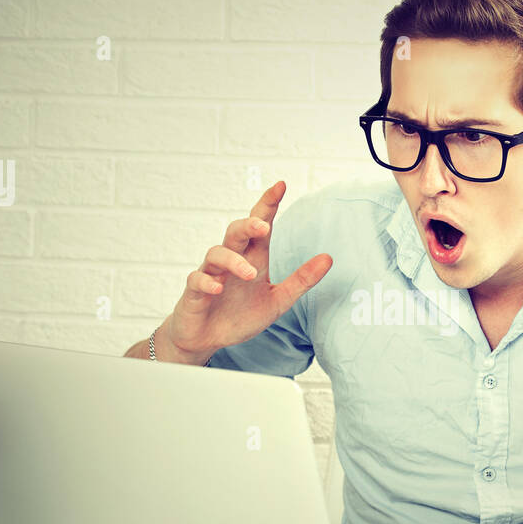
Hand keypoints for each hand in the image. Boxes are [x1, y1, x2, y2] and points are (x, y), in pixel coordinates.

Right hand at [162, 181, 331, 359]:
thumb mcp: (277, 300)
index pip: (260, 224)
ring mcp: (211, 274)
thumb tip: (329, 258)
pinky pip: (197, 280)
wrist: (208, 338)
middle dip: (248, 225)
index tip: (281, 185)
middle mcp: (231, 261)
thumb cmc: (240, 315)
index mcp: (252, 258)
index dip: (268, 204)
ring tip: (250, 274)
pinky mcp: (194, 292)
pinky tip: (218, 288)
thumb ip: (301, 280)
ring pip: (217, 253)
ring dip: (233, 261)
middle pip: (236, 231)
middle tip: (263, 226)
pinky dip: (207, 282)